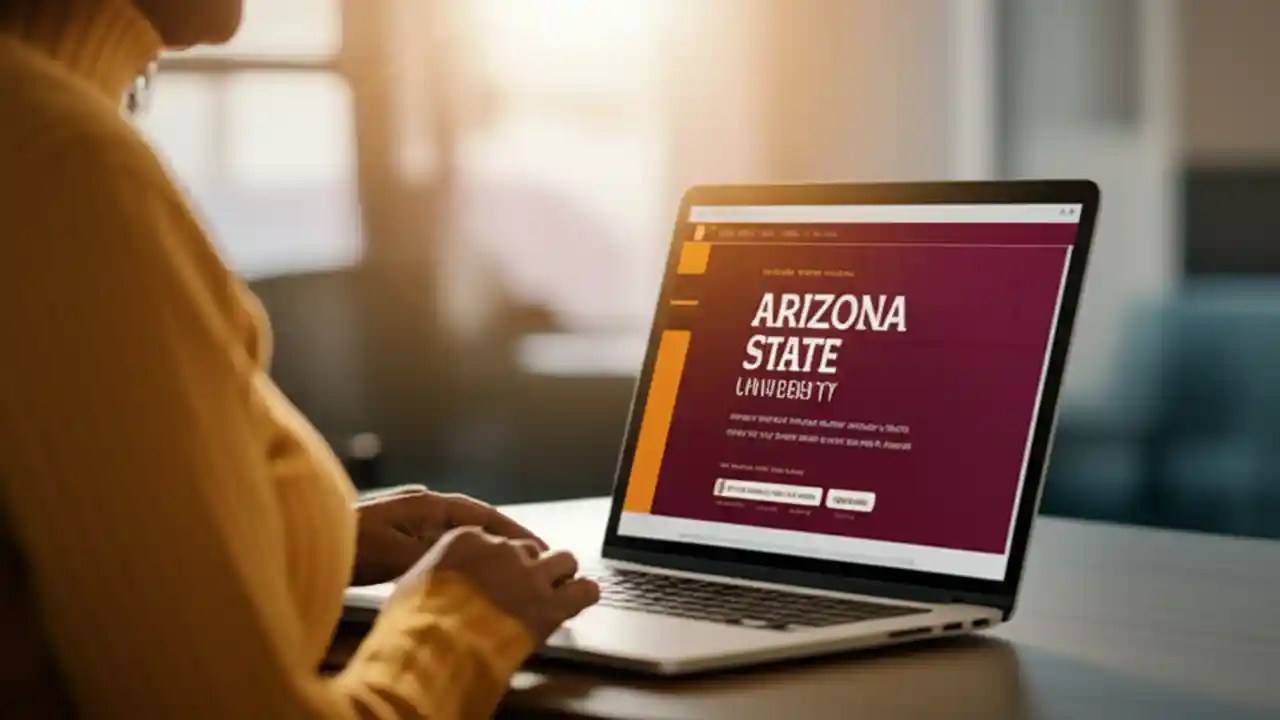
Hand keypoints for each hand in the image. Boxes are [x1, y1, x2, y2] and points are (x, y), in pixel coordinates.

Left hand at [351, 489, 545, 585]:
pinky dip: (462, 556)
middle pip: (476, 522)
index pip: (484, 514)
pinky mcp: (399, 536)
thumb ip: (440, 555)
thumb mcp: (400, 554)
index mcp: (429, 504)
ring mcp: (411, 519)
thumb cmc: (351, 546)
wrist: (310, 541)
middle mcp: (424, 507)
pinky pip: (442, 544)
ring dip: (485, 549)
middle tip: (534, 561)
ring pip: (460, 534)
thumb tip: (478, 560)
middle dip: (505, 540)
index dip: (514, 531)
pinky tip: (469, 574)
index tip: (540, 547)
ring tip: (509, 569)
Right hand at [398, 527, 599, 642]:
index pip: (495, 540)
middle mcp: (504, 550)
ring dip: (560, 575)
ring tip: (556, 592)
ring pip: (564, 560)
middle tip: (523, 591)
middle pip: (529, 550)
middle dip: (528, 569)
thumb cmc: (416, 620)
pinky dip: (584, 595)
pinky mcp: (552, 603)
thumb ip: (433, 575)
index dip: (498, 562)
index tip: (495, 577)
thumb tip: (432, 586)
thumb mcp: (412, 585)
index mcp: (468, 540)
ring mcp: (532, 574)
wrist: (436, 645)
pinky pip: (585, 589)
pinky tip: (578, 602)